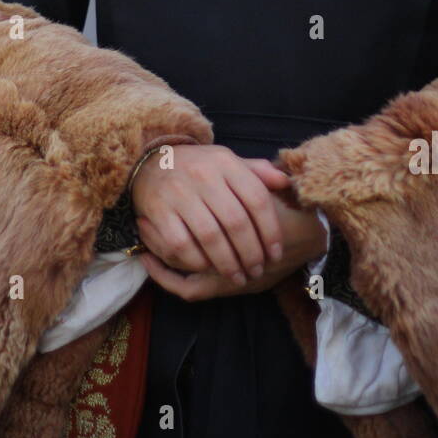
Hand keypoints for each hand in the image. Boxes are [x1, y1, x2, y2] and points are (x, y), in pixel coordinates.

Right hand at [131, 143, 293, 283]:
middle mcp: (202, 175)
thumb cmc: (199, 167)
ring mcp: (179, 193)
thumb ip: (257, 172)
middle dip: (251, 253)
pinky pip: (182, 245)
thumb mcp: (227, 161)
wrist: (151, 162)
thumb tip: (286, 182)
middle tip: (257, 270)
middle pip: (236, 222)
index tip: (275, 253)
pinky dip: (198, 261)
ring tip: (238, 276)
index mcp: (225, 162)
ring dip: (227, 263)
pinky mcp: (158, 211)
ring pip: (211, 237)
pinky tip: (208, 268)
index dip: (270, 230)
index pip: (256, 199)